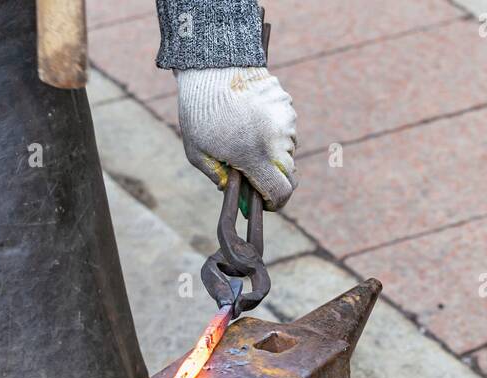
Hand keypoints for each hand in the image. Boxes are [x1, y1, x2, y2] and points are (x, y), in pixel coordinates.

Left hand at [175, 66, 297, 209]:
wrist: (210, 66)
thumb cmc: (199, 112)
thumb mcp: (198, 154)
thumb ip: (219, 178)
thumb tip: (236, 192)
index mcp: (254, 157)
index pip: (282, 193)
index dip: (275, 203)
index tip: (265, 202)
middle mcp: (277, 140)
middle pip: (288, 174)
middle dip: (272, 178)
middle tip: (252, 171)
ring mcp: (285, 121)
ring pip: (288, 150)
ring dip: (273, 152)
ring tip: (247, 137)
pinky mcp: (287, 104)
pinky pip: (286, 127)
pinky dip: (273, 130)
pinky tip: (252, 118)